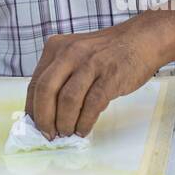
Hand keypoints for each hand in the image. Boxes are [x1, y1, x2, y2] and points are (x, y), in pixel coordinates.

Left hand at [25, 20, 163, 138]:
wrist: (141, 40)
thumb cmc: (107, 52)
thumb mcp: (75, 54)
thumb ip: (59, 77)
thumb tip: (45, 113)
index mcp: (56, 48)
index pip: (34, 83)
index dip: (33, 110)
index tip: (36, 126)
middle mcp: (70, 53)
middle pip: (45, 91)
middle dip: (44, 119)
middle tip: (48, 134)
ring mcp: (91, 63)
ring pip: (67, 100)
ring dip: (65, 123)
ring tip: (67, 133)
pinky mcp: (110, 76)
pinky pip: (92, 104)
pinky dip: (85, 122)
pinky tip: (84, 129)